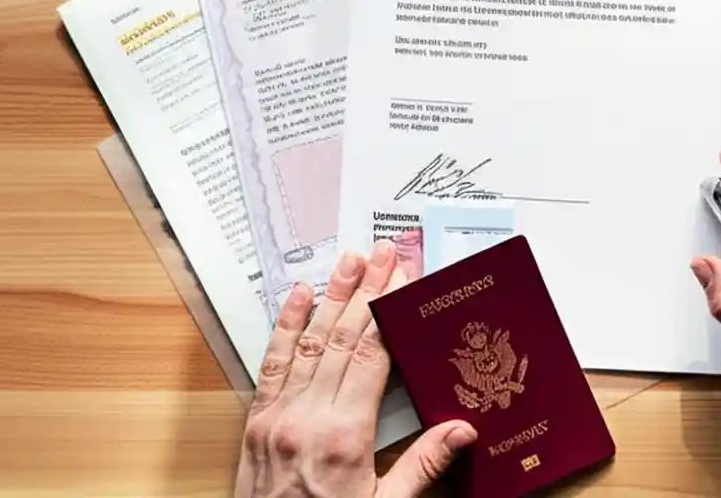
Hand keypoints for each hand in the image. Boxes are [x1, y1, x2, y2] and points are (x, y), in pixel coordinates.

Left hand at [236, 243, 475, 497]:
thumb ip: (422, 465)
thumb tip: (462, 429)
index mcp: (344, 437)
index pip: (371, 356)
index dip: (388, 311)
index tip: (403, 278)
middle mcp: (307, 418)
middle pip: (343, 339)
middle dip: (366, 291)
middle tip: (383, 254)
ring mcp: (277, 418)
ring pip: (309, 343)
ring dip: (329, 297)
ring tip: (348, 261)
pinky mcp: (257, 424)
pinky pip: (274, 365)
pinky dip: (286, 328)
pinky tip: (297, 299)